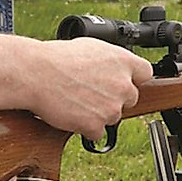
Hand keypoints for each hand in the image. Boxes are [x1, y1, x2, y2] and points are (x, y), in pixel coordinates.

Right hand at [25, 37, 152, 142]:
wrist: (37, 74)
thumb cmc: (57, 58)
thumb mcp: (91, 47)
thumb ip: (109, 60)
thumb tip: (111, 66)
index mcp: (123, 61)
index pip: (145, 74)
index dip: (132, 79)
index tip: (121, 81)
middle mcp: (123, 84)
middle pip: (130, 99)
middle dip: (114, 99)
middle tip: (91, 94)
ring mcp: (112, 107)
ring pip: (113, 117)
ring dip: (98, 114)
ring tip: (76, 103)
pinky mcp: (97, 124)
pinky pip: (96, 133)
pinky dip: (85, 128)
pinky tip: (72, 115)